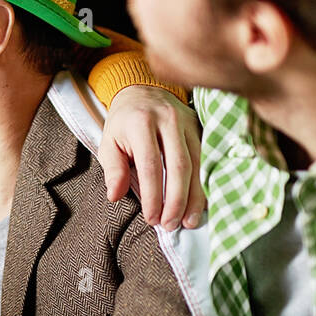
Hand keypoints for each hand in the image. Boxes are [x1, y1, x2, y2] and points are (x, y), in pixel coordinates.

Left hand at [100, 85, 205, 229]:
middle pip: (178, 166)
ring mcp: (188, 121)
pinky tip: (202, 202)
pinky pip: (206, 158)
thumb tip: (115, 196)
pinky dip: (204, 183)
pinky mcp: (200, 126)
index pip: (150, 165)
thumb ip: (113, 169)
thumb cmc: (124, 124)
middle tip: (172, 224)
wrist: (141, 91)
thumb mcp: (109, 143)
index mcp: (141, 123)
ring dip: (195, 196)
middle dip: (177, 200)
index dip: (153, 195)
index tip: (152, 218)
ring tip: (189, 221)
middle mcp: (168, 120)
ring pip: (197, 163)